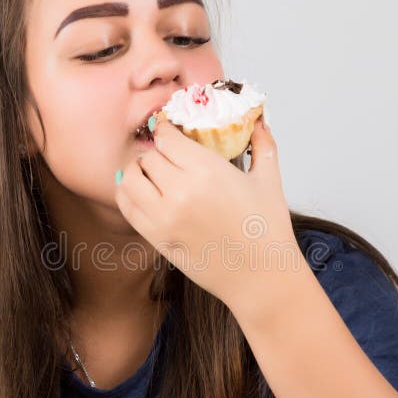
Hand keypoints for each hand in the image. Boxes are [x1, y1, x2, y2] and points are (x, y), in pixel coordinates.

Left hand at [114, 113, 299, 305]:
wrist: (261, 278)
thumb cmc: (268, 231)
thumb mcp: (270, 180)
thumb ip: (263, 144)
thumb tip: (258, 120)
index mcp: (207, 170)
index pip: (166, 138)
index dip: (165, 130)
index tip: (168, 130)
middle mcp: (180, 191)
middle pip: (148, 157)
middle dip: (156, 153)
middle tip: (165, 155)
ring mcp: (164, 217)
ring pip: (129, 180)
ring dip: (137, 172)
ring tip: (150, 173)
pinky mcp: (157, 239)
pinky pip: (127, 208)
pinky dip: (128, 195)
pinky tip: (142, 193)